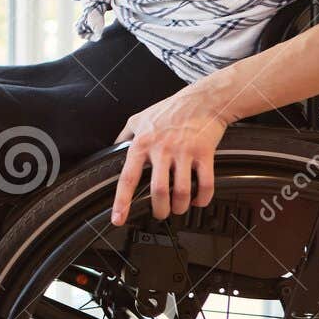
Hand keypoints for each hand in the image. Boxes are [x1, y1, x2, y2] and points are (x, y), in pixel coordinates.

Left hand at [110, 87, 231, 224]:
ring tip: (179, 209)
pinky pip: (206, 184)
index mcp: (141, 144)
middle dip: (159, 209)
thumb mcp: (137, 119)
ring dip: (180, 207)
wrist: (202, 100)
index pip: (128, 178)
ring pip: (182, 191)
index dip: (121, 201)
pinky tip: (199, 201)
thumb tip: (112, 151)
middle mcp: (161, 150)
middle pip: (158, 190)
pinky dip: (203, 198)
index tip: (118, 219)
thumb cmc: (169, 110)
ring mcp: (184, 152)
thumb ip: (124, 136)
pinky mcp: (205, 153)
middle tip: (160, 214)